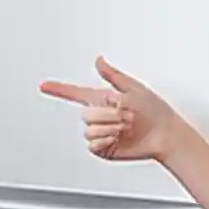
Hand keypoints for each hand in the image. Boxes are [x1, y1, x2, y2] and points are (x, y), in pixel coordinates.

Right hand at [40, 56, 185, 162]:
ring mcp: (101, 133)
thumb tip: (99, 60)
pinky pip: (92, 144)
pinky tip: (119, 137)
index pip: (76, 93)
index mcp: (104, 100)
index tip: (44, 85)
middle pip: (85, 113)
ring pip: (89, 129)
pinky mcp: (103, 148)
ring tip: (126, 126)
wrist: (165, 135)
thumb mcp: (134, 87)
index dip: (58, 89)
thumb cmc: (155, 111)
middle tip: (126, 114)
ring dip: (110, 126)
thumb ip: (113, 75)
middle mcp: (100, 116)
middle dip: (107, 113)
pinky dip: (106, 139)